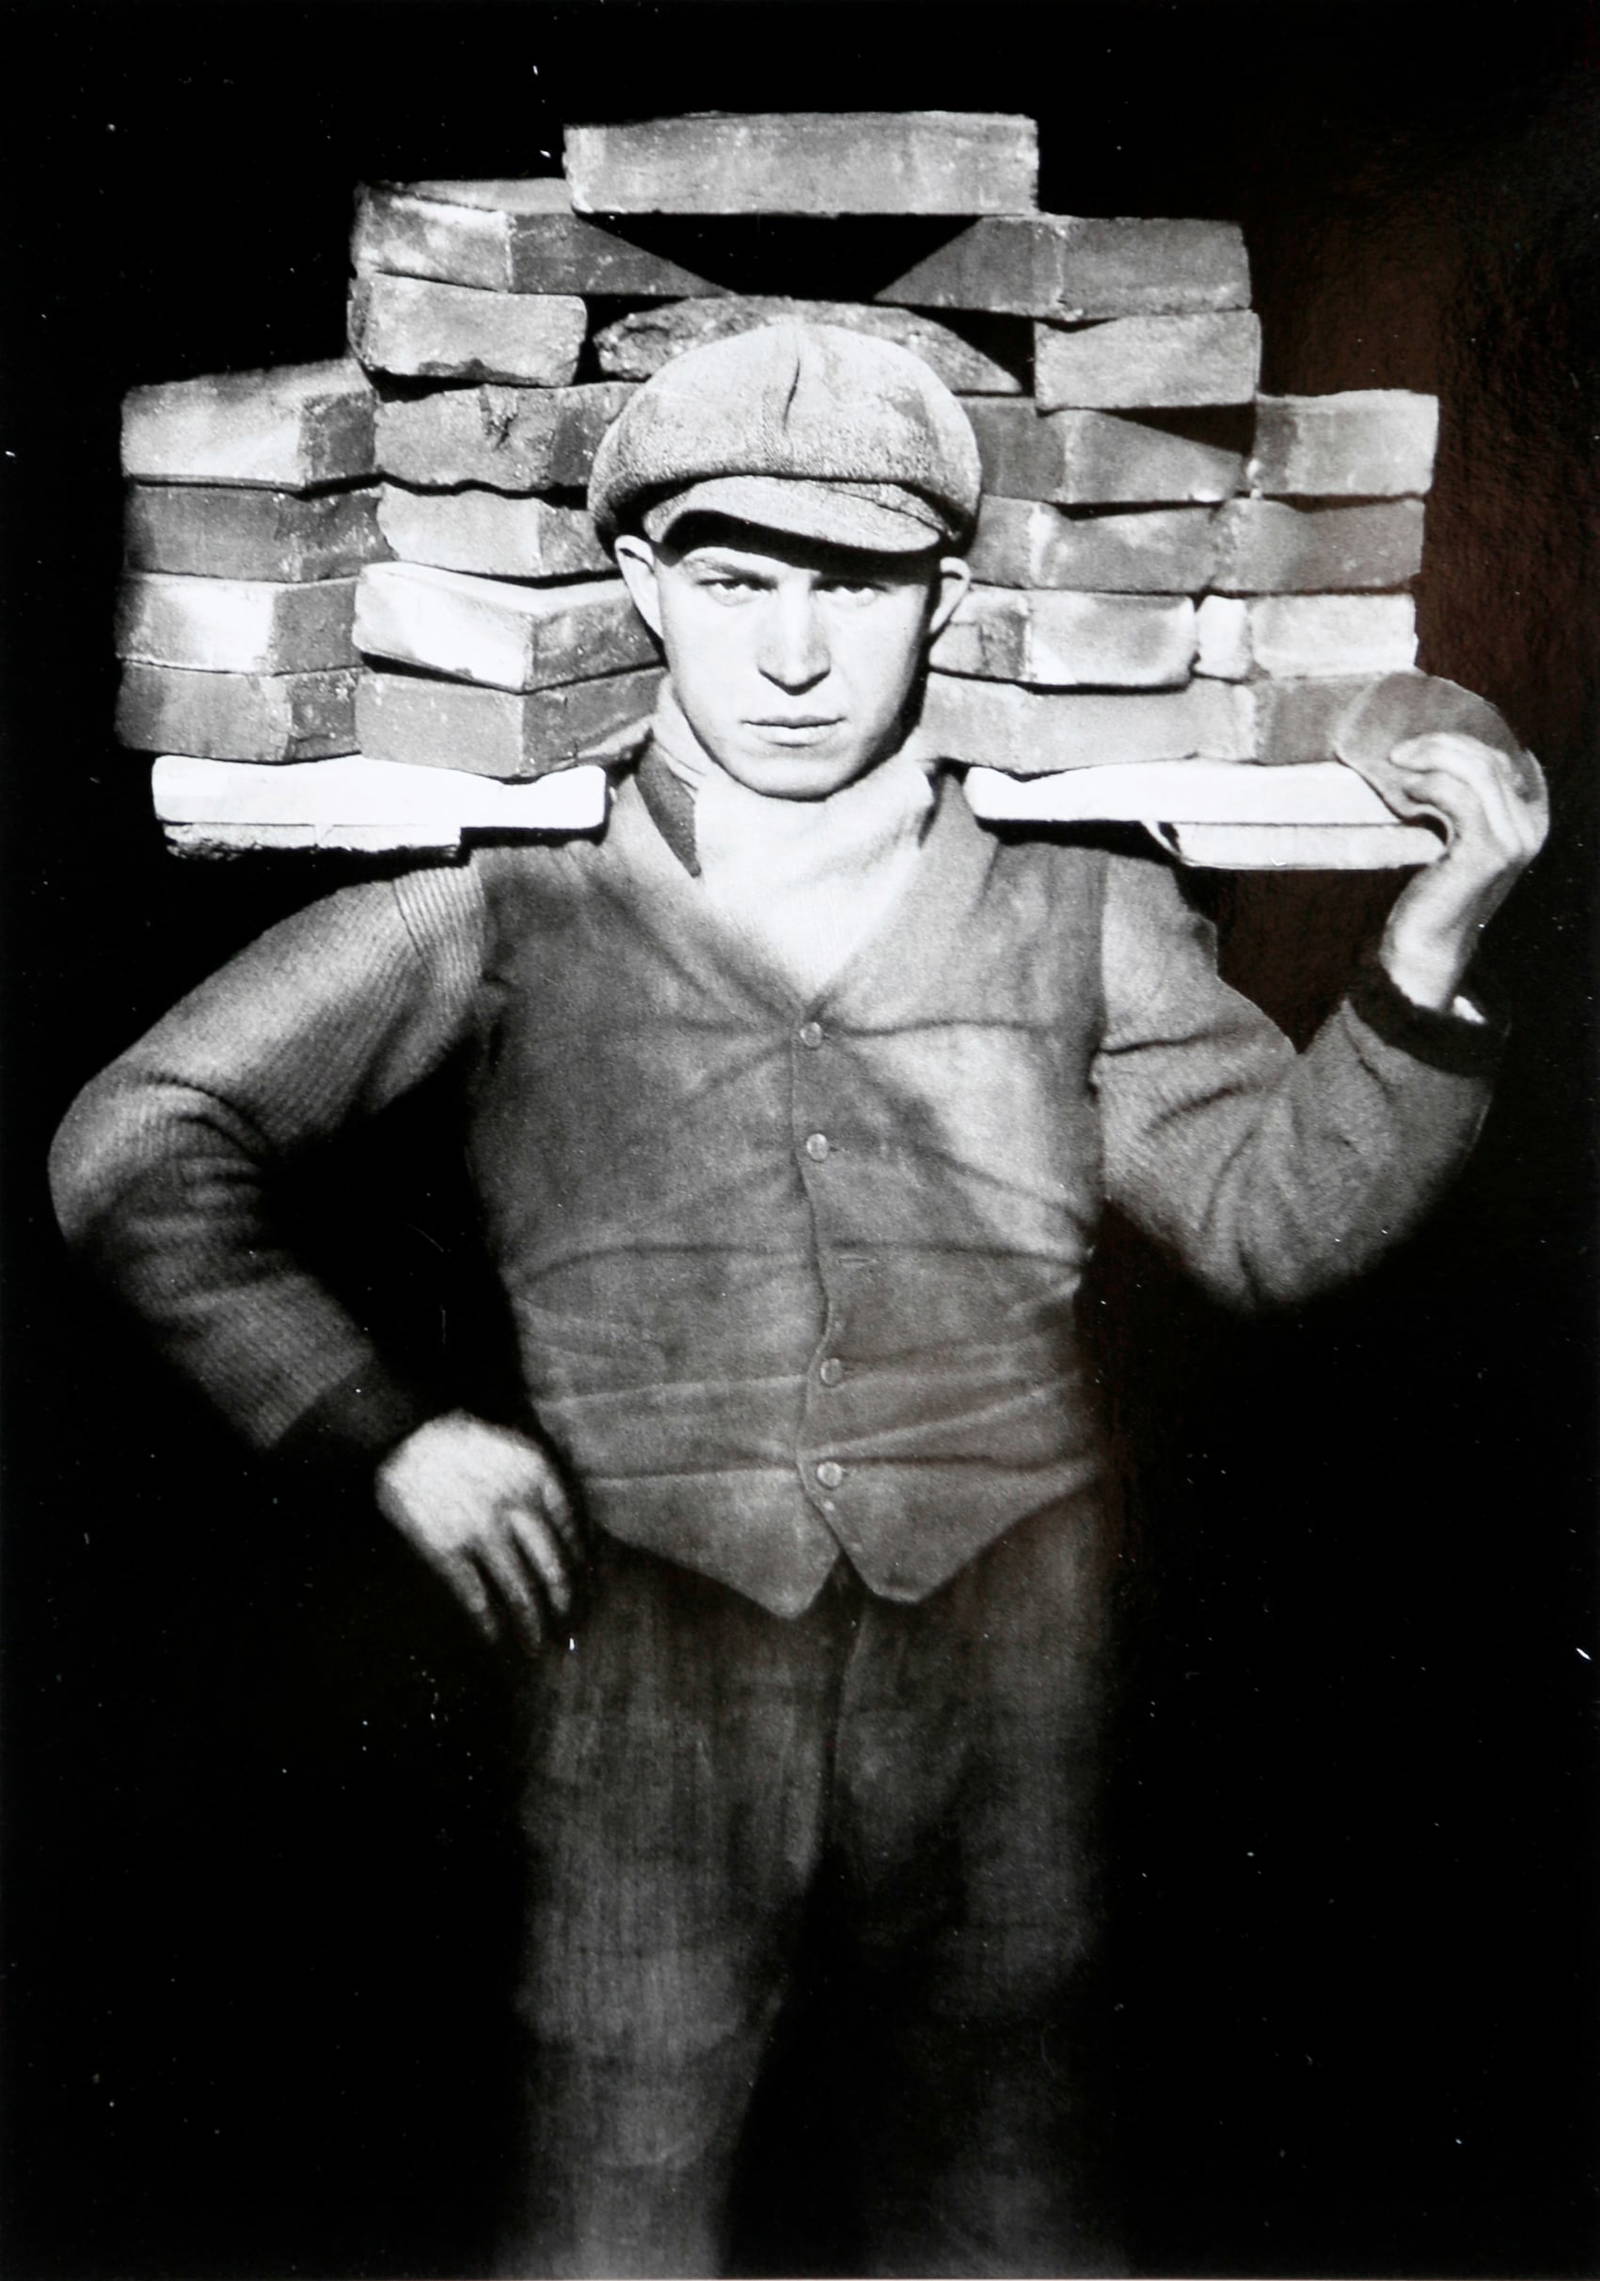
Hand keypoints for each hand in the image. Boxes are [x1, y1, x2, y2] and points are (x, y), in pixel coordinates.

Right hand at [374, 1411, 583, 1652]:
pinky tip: (495, 1638)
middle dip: (563, 1601)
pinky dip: (488, 1621)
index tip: (587, 1584)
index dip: (581, 1562)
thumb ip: (541, 1482)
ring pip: (518, 1588)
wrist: (407, 1435)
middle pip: (551, 1566)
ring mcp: (482, 1531)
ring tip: (537, 1645)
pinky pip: (475, 1595)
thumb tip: (567, 1528)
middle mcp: (517, 1506)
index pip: (571, 1530)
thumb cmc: (460, 1440)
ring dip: (531, 1622)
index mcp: (538, 1476)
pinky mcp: (448, 1550)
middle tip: (570, 1626)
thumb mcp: (514, 1448)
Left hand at [1373, 733, 1547, 1009]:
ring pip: (1478, 772)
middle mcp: (1531, 829)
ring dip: (1432, 761)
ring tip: (1399, 769)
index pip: (1505, 760)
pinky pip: (1459, 798)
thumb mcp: (1458, 838)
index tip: (1426, 746)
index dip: (1464, 743)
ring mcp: (1513, 841)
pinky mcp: (1486, 853)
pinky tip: (1406, 794)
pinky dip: (1429, 787)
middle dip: (1442, 745)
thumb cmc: (1434, 888)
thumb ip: (1467, 803)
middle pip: (1491, 760)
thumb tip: (1441, 753)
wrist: (1425, 943)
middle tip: (1401, 752)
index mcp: (1530, 820)